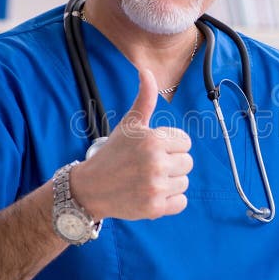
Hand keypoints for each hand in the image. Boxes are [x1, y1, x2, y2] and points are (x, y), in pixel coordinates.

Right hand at [70, 68, 192, 219]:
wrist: (90, 188)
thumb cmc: (113, 153)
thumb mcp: (129, 125)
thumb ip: (144, 99)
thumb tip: (146, 71)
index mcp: (153, 140)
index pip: (185, 142)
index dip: (170, 146)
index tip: (152, 150)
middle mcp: (156, 163)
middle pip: (187, 163)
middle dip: (171, 164)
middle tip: (149, 167)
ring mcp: (156, 187)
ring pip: (184, 182)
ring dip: (170, 183)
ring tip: (148, 180)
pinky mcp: (155, 208)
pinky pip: (181, 202)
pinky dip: (170, 201)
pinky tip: (151, 194)